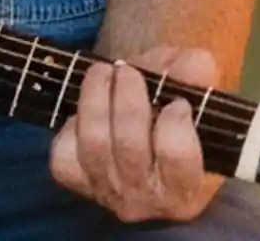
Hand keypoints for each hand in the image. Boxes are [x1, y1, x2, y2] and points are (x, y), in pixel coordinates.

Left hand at [49, 46, 223, 222]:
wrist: (142, 147)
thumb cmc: (173, 119)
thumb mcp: (192, 96)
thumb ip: (195, 77)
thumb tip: (195, 62)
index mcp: (185, 186)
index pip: (177, 158)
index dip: (175, 125)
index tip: (178, 101)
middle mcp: (145, 197)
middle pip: (130, 147)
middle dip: (127, 102)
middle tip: (127, 70)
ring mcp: (106, 190)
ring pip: (94, 145)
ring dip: (95, 100)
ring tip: (102, 71)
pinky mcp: (75, 179)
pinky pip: (65, 153)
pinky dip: (72, 125)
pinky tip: (86, 108)